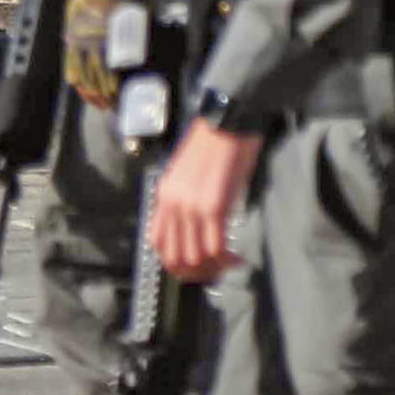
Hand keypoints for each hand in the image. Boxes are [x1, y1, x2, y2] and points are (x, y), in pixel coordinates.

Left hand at [63, 0, 154, 106]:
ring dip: (103, 91)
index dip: (79, 82)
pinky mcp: (112, 38)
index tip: (86, 93)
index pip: (71, 65)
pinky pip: (109, 67)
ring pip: (96, 75)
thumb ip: (83, 21)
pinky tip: (115, 92)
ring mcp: (95, 40)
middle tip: (101, 105)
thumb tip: (84, 37)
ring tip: (110, 103)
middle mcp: (78, 39)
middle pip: (83, 75)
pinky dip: (112, 82)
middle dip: (92, 93)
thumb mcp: (81, 0)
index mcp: (71, 30)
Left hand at [147, 123, 263, 284]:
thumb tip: (197, 226)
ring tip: (230, 263)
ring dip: (214, 268)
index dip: (176, 263)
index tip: (197, 264)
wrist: (227, 121)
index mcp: (164, 195)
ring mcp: (192, 207)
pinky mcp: (214, 206)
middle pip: (174, 258)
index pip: (157, 243)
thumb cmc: (215, 143)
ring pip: (194, 258)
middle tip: (216, 270)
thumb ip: (186, 199)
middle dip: (196, 273)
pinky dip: (226, 260)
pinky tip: (238, 258)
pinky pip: (215, 248)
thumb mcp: (188, 174)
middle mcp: (173, 204)